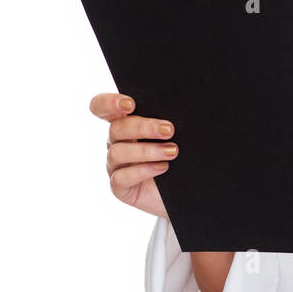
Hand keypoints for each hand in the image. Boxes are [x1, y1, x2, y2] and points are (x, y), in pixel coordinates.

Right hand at [89, 92, 176, 218]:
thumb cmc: (182, 156)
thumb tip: (174, 108)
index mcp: (125, 123)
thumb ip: (165, 120)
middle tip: (168, 129)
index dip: (109, 103)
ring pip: (117, 152)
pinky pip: (121, 178)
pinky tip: (162, 167)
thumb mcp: (177, 134)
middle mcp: (116, 143)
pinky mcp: (120, 188)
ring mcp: (116, 166)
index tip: (130, 104)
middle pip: (115, 128)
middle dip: (142, 127)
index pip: (102, 107)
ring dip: (146, 150)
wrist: (190, 188)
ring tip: (172, 151)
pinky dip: (142, 171)